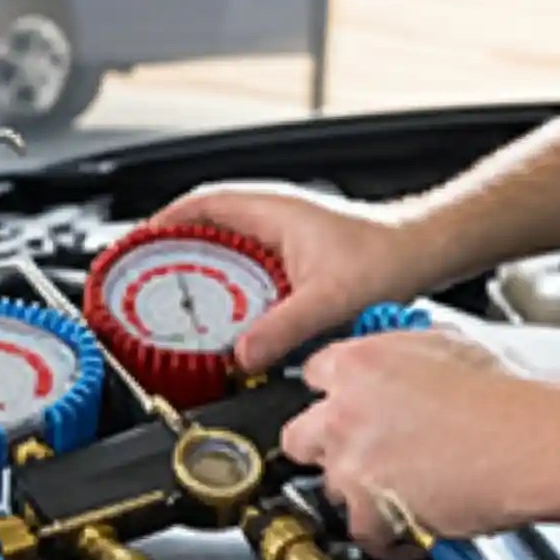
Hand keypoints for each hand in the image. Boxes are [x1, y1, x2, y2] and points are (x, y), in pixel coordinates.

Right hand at [150, 183, 433, 371]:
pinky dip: (229, 283)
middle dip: (173, 250)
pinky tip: (228, 312)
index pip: (200, 204)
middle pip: (205, 225)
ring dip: (202, 267)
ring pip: (227, 245)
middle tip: (147, 279)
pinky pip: (247, 263)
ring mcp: (285, 233)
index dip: (162, 223)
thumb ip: (283, 329)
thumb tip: (243, 355)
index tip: (137, 246)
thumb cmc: (388, 255)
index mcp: (272, 210)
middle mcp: (275, 215)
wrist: (423, 252)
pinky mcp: (296, 254)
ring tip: (178, 299)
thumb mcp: (328, 299)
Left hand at [282, 328, 559, 558]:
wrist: (533, 443)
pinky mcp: (368, 508)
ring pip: (331, 485)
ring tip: (406, 488)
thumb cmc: (506, 397)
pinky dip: (386, 532)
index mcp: (359, 362)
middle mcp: (343, 409)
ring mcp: (351, 460)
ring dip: (361, 490)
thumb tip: (395, 360)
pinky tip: (415, 519)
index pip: (311, 376)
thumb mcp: (445, 343)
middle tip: (362, 455)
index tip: (341, 408)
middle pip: (300, 435)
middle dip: (327, 447)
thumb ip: (401, 351)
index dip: (333, 396)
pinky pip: (360, 530)